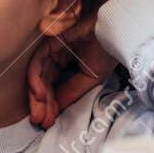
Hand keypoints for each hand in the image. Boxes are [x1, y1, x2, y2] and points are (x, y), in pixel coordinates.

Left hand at [25, 0, 127, 127]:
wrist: (117, 30)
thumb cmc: (108, 49)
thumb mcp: (91, 78)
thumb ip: (71, 92)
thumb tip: (54, 110)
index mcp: (66, 62)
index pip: (53, 86)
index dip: (50, 105)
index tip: (48, 122)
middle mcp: (56, 55)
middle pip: (43, 83)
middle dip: (41, 104)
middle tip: (41, 122)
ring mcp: (52, 47)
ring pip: (38, 75)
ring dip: (37, 96)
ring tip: (40, 114)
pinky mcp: (49, 41)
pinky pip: (37, 62)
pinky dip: (36, 79)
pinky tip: (40, 95)